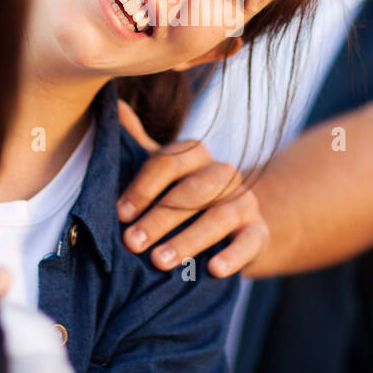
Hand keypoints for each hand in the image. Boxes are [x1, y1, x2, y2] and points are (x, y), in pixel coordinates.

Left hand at [115, 99, 267, 276]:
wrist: (235, 224)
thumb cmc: (183, 196)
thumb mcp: (161, 170)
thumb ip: (137, 143)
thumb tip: (114, 103)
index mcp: (195, 154)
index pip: (168, 162)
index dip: (142, 187)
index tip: (120, 214)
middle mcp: (222, 173)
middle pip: (191, 191)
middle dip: (159, 218)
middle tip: (132, 243)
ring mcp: (244, 201)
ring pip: (219, 216)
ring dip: (189, 240)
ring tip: (160, 262)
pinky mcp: (259, 231)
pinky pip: (249, 241)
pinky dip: (234, 255)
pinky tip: (214, 270)